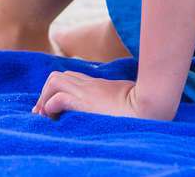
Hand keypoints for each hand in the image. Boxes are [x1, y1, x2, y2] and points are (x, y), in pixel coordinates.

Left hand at [32, 71, 168, 120]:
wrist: (150, 105)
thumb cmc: (145, 103)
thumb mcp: (129, 96)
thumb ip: (118, 98)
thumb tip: (118, 104)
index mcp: (98, 85)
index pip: (70, 78)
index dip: (57, 90)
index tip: (52, 108)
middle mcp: (89, 85)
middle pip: (57, 77)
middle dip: (45, 93)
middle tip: (44, 113)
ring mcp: (86, 91)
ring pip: (54, 82)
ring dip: (45, 98)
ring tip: (46, 117)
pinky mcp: (84, 102)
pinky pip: (58, 98)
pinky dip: (51, 107)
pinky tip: (56, 118)